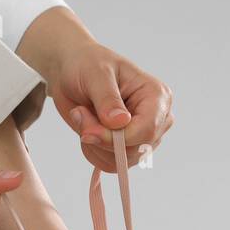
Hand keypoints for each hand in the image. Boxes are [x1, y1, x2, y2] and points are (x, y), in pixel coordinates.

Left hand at [18, 7, 173, 171]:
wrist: (71, 72)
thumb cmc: (87, 64)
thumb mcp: (95, 74)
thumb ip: (107, 98)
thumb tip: (121, 121)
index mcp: (157, 96)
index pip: (148, 130)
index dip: (118, 137)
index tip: (89, 130)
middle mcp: (156, 119)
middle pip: (136, 150)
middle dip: (102, 138)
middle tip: (81, 114)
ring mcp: (142, 136)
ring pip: (121, 161)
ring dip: (94, 144)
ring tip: (84, 116)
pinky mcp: (126, 149)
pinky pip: (110, 165)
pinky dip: (92, 151)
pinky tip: (88, 129)